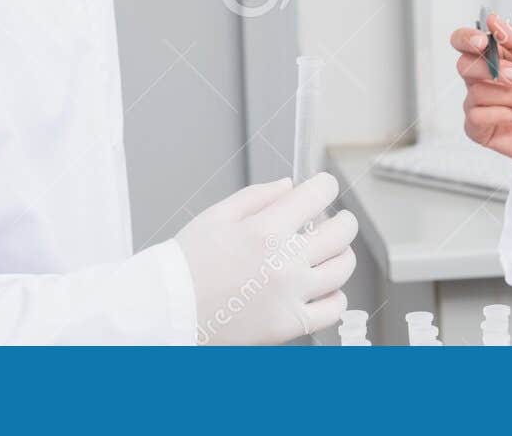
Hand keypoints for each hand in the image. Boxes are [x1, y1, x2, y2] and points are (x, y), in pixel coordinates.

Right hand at [176, 172, 357, 344]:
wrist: (168, 310)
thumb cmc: (186, 263)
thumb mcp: (216, 216)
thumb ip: (258, 196)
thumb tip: (291, 186)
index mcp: (265, 229)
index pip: (318, 195)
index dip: (325, 185)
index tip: (324, 188)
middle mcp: (283, 261)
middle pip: (342, 231)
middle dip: (342, 219)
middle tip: (335, 220)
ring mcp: (289, 295)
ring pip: (343, 268)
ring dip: (341, 254)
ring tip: (329, 253)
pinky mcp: (288, 325)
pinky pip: (333, 309)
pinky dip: (335, 295)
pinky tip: (323, 288)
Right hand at [450, 13, 511, 183]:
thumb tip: (493, 20)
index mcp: (493, 57)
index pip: (464, 41)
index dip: (467, 39)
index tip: (482, 41)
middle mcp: (482, 79)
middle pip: (463, 65)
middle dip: (491, 68)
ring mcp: (479, 103)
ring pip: (476, 92)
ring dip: (510, 95)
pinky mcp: (479, 128)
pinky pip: (476, 117)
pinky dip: (502, 113)